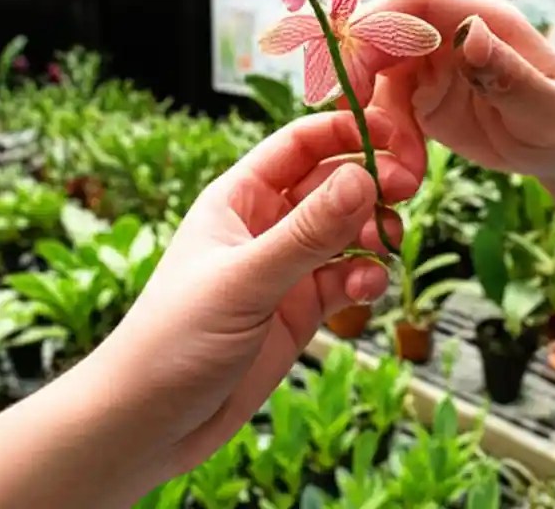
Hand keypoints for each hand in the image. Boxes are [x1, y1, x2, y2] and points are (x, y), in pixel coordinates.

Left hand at [90, 109, 422, 482]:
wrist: (149, 423)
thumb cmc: (172, 340)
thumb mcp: (244, 280)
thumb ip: (307, 232)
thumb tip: (362, 177)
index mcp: (237, 199)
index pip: (299, 144)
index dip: (346, 131)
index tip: (395, 133)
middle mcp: (263, 227)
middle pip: (331, 184)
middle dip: (370, 182)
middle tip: (406, 189)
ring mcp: (284, 270)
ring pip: (345, 233)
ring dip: (373, 232)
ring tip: (388, 242)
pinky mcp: (298, 312)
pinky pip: (345, 280)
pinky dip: (363, 278)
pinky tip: (368, 288)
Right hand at [365, 0, 554, 177]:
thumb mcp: (543, 105)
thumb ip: (505, 73)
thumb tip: (470, 34)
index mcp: (479, 19)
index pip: (412, 2)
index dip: (375, 25)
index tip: (355, 67)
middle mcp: (447, 35)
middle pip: (380, 33)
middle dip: (357, 70)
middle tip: (352, 114)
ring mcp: (430, 66)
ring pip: (375, 76)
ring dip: (373, 115)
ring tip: (400, 159)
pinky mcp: (420, 98)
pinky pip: (384, 109)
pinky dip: (387, 137)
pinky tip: (408, 167)